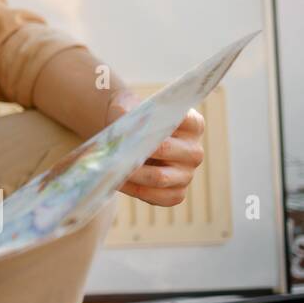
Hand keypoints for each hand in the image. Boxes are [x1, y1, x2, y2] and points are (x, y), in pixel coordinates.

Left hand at [106, 89, 205, 206]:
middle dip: (135, 151)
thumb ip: (124, 110)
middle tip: (111, 150)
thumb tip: (122, 119)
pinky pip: (158, 197)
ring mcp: (188, 173)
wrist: (127, 138)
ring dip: (131, 174)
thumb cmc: (131, 118)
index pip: (178, 121)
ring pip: (159, 178)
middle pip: (165, 150)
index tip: (130, 125)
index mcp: (192, 124)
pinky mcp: (177, 193)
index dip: (152, 124)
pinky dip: (134, 190)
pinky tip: (116, 181)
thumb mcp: (126, 106)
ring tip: (109, 168)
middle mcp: (194, 150)